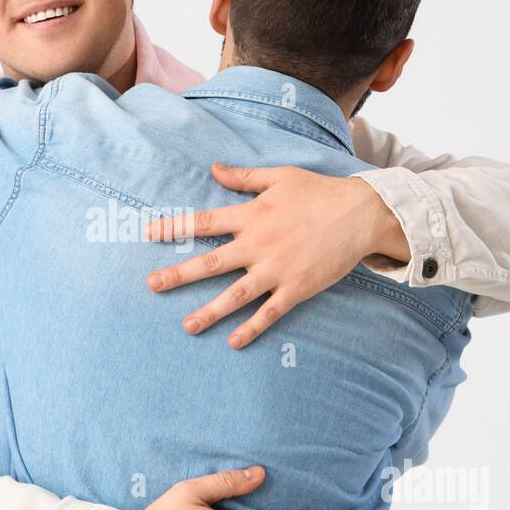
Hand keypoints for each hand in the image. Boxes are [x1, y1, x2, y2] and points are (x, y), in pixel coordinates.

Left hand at [142, 162, 410, 348]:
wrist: (361, 213)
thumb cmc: (319, 192)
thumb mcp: (279, 177)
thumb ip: (244, 177)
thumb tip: (213, 168)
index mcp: (252, 215)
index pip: (204, 223)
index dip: (174, 227)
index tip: (148, 233)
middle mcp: (259, 244)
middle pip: (210, 263)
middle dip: (178, 274)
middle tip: (151, 285)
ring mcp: (277, 269)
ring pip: (236, 294)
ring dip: (209, 312)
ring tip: (187, 326)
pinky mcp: (297, 288)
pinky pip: (270, 312)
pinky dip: (252, 327)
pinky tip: (234, 342)